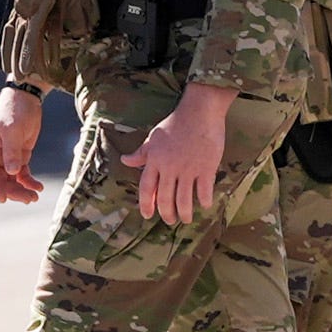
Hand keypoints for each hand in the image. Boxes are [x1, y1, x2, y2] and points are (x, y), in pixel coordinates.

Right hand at [0, 92, 44, 203]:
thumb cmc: (14, 109)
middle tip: (27, 199)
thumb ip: (11, 152)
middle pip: (0, 179)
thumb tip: (11, 172)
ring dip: (21, 188)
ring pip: (11, 178)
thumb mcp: (12, 130)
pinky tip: (38, 186)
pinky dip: (29, 181)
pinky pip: (22, 173)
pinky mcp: (20, 154)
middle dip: (12, 190)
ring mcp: (8, 155)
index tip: (3, 199)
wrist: (27, 97)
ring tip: (34, 196)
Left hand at [120, 83, 232, 221]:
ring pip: (184, 200)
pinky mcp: (206, 168)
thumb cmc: (175, 123)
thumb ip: (141, 153)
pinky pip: (204, 191)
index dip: (146, 205)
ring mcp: (188, 169)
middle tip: (170, 220)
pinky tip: (204, 205)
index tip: (147, 216)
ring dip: (184, 214)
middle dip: (167, 214)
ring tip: (186, 219)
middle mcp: (169, 167)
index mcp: (155, 160)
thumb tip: (125, 160)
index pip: (146, 188)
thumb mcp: (154, 137)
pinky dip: (204, 201)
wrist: (199, 111)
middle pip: (165, 198)